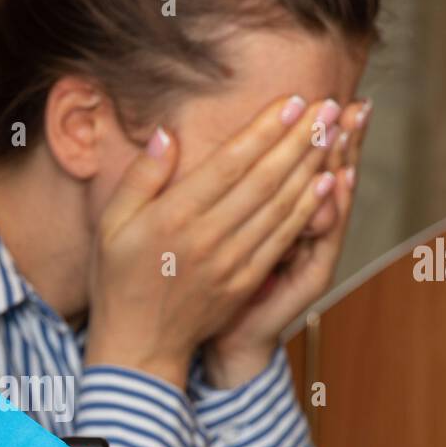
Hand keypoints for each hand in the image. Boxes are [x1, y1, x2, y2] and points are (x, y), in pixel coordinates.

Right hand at [84, 94, 342, 389]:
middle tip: (329, 106)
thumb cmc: (119, 280)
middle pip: (264, 180)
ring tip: (335, 134)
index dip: (265, 130)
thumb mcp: (110, 224)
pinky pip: (282, 239)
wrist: (138, 345)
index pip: (229, 163)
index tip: (294, 102)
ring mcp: (230, 263)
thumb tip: (168, 135)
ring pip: (281, 207)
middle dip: (300, 140)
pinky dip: (308, 210)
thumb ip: (140, 178)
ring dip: (312, 167)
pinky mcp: (245, 283)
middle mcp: (207, 237)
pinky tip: (325, 184)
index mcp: (173, 217)